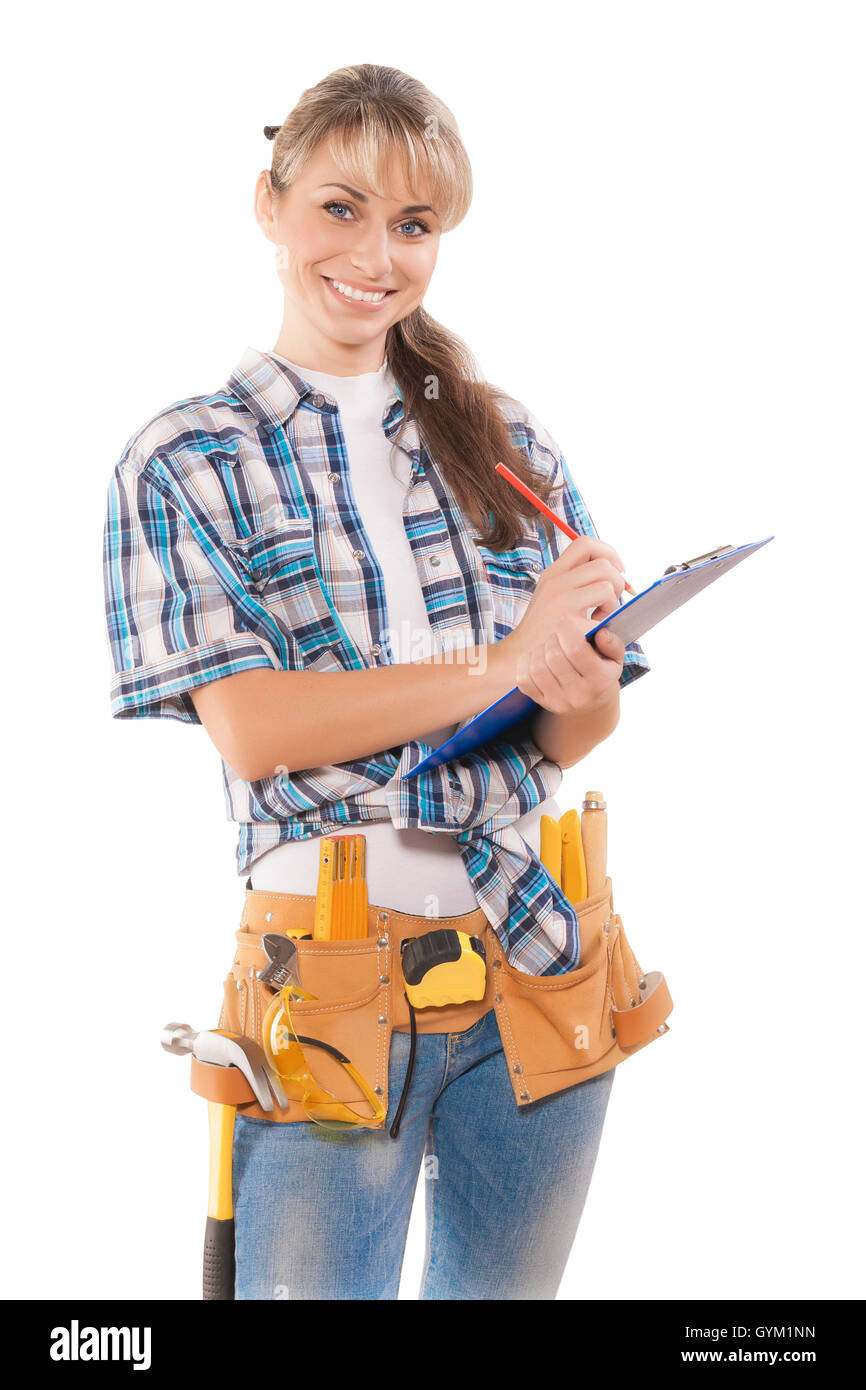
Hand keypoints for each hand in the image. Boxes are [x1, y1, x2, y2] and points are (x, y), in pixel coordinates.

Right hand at [500, 536, 627, 715]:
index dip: (607, 552)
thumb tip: (611, 569)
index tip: (616, 570)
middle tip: (610, 599)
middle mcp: (555, 579)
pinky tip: (597, 624)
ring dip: (613, 596)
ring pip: (607, 578)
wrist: (519, 658)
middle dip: (616, 578)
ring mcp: (561, 596)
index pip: (584, 544)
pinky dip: (610, 611)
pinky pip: (606, 599)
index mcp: (552, 573)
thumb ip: (574, 583)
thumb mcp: (551, 599)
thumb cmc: (542, 632)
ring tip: (602, 614)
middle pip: (602, 560)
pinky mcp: (569, 615)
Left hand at [514, 619, 624, 714]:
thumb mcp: (614, 658)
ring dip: (539, 650)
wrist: (591, 703)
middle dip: (553, 638)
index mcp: (600, 681)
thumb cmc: (602, 671)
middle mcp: (579, 695)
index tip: (564, 621)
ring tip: (548, 646)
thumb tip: (600, 633)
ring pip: (537, 667)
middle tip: (558, 635)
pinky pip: (523, 679)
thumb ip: (612, 643)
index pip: (576, 650)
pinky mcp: (542, 703)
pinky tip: (538, 657)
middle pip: (554, 657)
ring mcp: (558, 702)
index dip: (566, 629)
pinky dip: (527, 662)